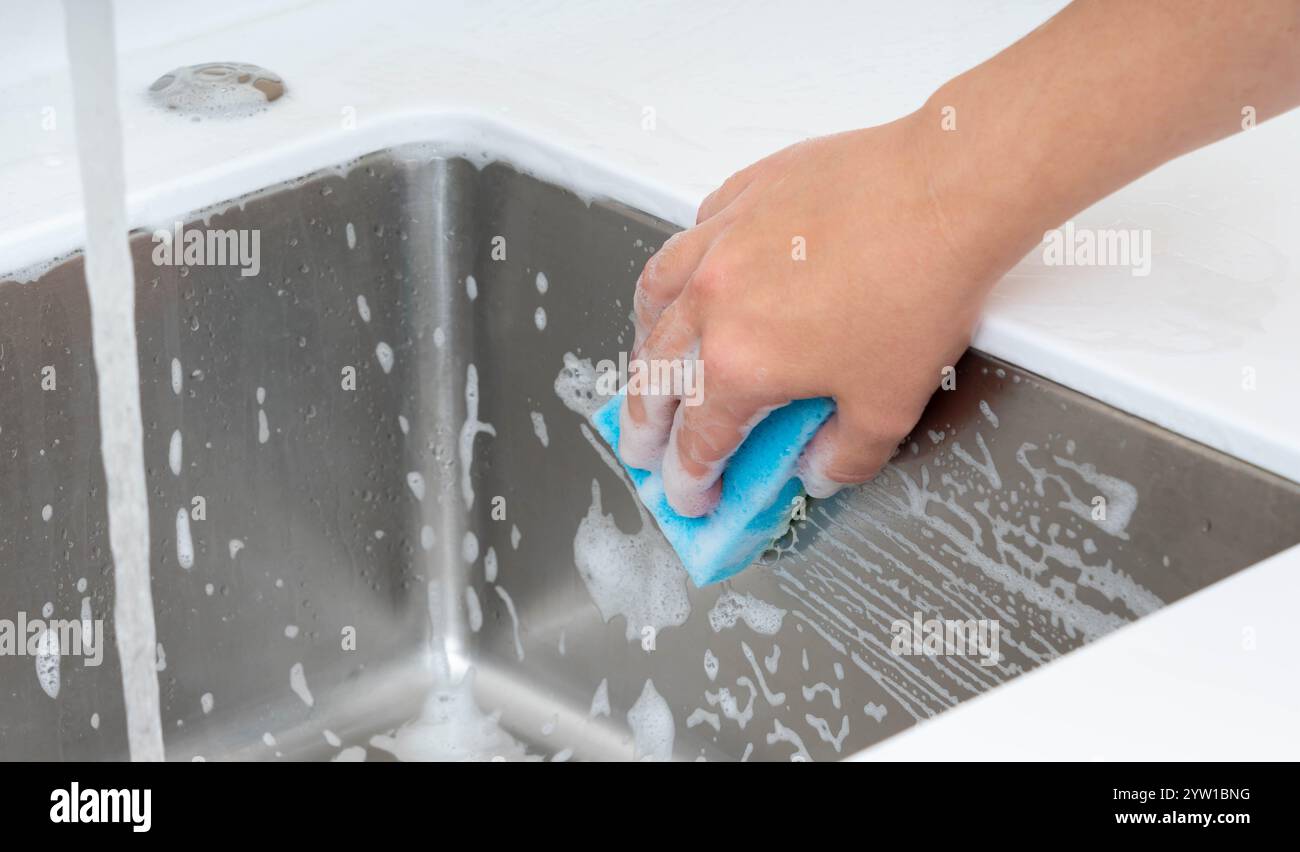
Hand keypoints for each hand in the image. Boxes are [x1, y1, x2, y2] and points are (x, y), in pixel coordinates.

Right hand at [619, 116, 1006, 515]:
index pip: (696, 440)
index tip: (692, 496)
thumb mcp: (890, 405)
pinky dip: (678, 269)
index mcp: (739, 362)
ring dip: (643, 344)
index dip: (688, 480)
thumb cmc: (921, 288)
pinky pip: (689, 235)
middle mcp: (712, 301)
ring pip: (653, 298)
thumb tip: (818, 472)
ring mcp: (720, 242)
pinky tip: (691, 278)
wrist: (947, 191)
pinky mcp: (742, 194)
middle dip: (644, 425)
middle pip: (655, 375)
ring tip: (646, 364)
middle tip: (642, 447)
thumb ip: (845, 456)